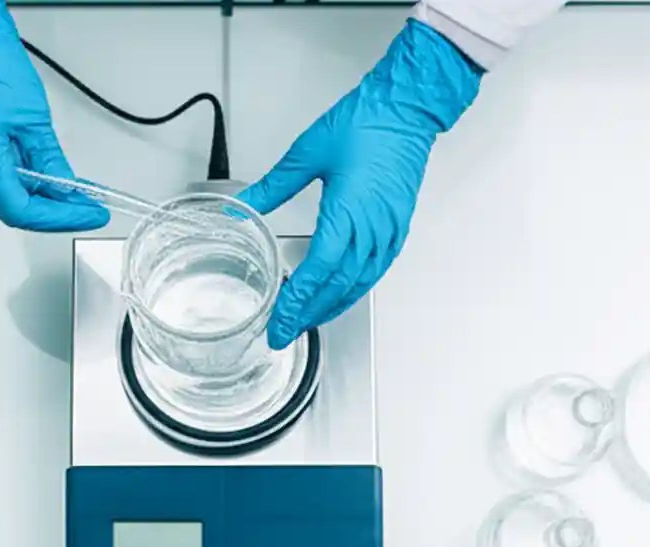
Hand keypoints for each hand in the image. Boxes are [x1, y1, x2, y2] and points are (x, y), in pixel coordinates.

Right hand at [0, 0, 107, 231]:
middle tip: (92, 211)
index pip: (22, 211)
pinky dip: (38, 187)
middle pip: (18, 210)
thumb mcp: (34, 121)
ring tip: (84, 200)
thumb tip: (68, 190)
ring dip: (50, 202)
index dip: (60, 218)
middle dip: (58, 213)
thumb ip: (51, 162)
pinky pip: (11, 183)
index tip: (90, 214)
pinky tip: (61, 186)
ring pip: (16, 199)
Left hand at [238, 21, 481, 349]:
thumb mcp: (307, 153)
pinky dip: (354, 289)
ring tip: (306, 320)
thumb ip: (272, 187)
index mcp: (347, 212)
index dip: (296, 303)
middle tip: (285, 332)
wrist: (407, 110)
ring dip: (331, 307)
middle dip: (309, 315)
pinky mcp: (397, 227)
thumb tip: (242, 206)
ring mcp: (388, 231)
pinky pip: (375, 270)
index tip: (278, 323)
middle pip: (337, 287)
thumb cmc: (366, 124)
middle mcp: (371, 229)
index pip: (317, 272)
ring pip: (358, 284)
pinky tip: (340, 295)